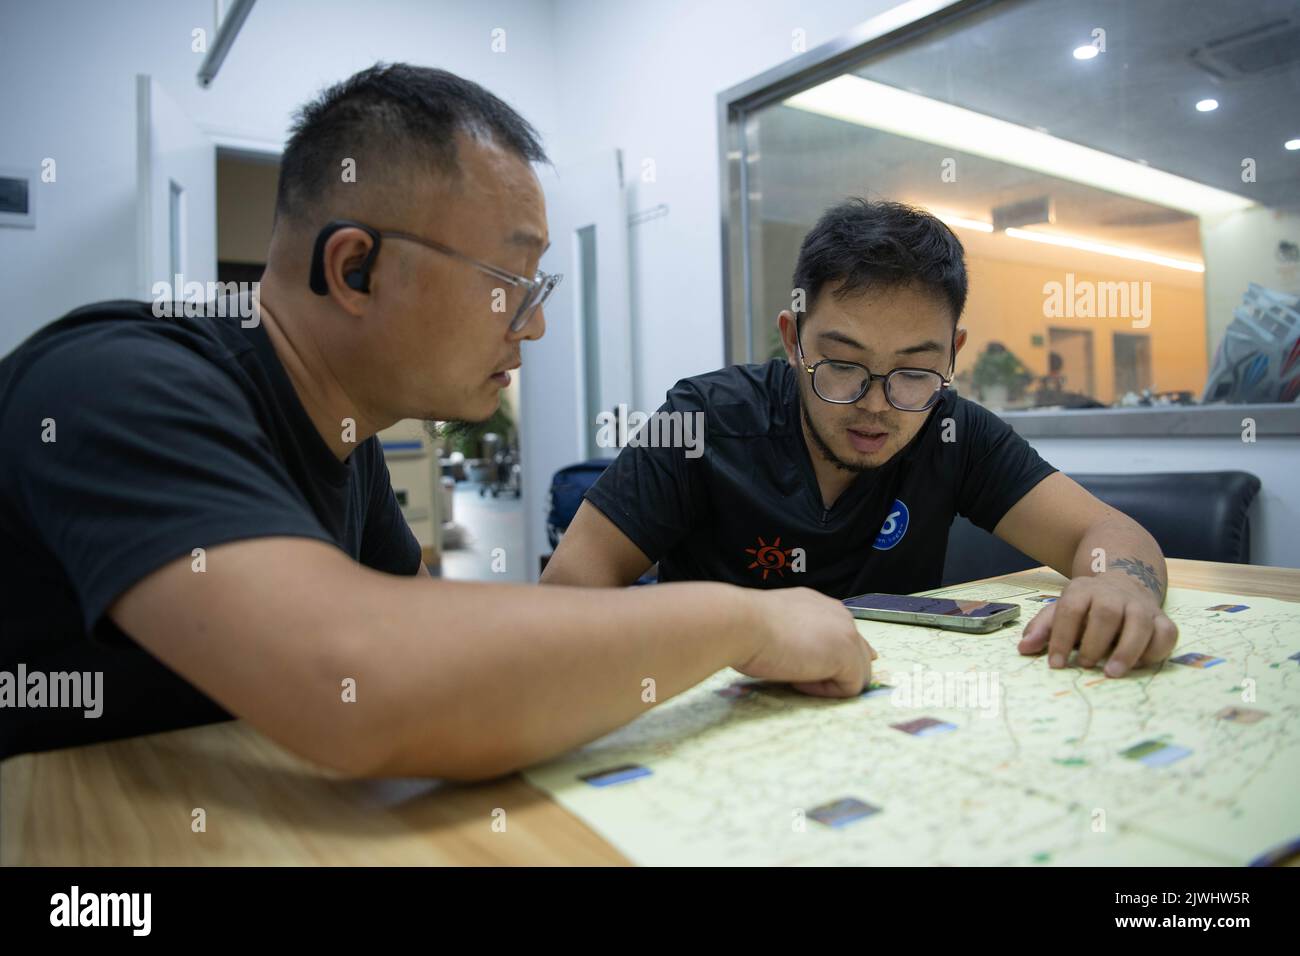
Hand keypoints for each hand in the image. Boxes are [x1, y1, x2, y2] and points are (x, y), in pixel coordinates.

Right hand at [737, 587, 876, 696]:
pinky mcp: (848, 656)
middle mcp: (839, 614)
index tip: (809, 668)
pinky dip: (825, 691)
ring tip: (795, 675)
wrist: (741, 623)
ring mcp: (847, 634)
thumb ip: (797, 634)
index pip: (843, 634)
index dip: (832, 656)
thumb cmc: (746, 625)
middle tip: (799, 674)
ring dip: (829, 681)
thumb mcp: (776, 625)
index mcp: (820, 605)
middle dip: (837, 670)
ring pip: (859, 672)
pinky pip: (851, 688)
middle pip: (859, 653)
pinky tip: (798, 679)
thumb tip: (802, 655)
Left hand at [1017, 576, 1177, 676]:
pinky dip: (1156, 650)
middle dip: (1095, 642)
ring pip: (1140, 623)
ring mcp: (1141, 606)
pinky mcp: (1162, 619)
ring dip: (1127, 650)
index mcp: (1082, 591)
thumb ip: (1042, 629)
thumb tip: (1024, 648)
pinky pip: (1167, 633)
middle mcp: (1114, 595)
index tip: (1056, 664)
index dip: (1061, 638)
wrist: (1123, 585)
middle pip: (1106, 613)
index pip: (1070, 610)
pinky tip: (1140, 664)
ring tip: (1112, 673)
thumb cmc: (1085, 608)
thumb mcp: (1060, 611)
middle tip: (1086, 665)